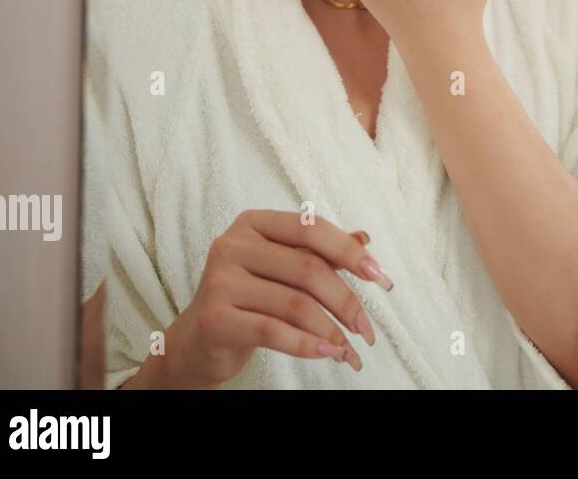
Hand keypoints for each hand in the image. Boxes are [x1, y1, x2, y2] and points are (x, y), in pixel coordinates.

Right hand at [148, 211, 390, 388]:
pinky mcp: (215, 318)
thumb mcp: (282, 269)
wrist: (196, 342)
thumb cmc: (248, 299)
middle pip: (308, 269)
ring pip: (295, 304)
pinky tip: (328, 354)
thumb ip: (319, 253)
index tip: (381, 278)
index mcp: (253, 224)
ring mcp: (219, 281)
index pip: (312, 229)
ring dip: (331, 330)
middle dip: (346, 301)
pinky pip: (273, 330)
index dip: (350, 253)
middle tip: (367, 329)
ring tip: (348, 349)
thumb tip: (365, 239)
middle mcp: (232, 245)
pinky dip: (307, 344)